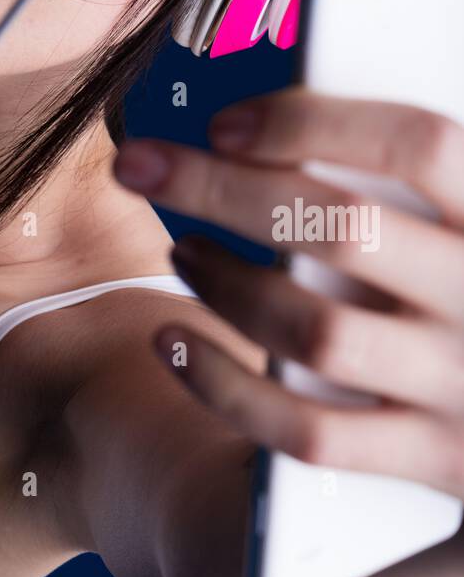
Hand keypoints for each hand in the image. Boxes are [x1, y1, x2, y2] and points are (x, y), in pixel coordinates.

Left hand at [113, 86, 463, 500]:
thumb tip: (297, 115)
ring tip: (181, 250)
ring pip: (317, 330)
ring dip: (226, 284)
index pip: (419, 144)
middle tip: (142, 164)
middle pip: (342, 229)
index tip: (227, 119)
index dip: (315, 122)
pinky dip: (227, 390)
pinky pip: (312, 435)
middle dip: (223, 190)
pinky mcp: (439, 461)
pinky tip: (176, 344)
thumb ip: (428, 173)